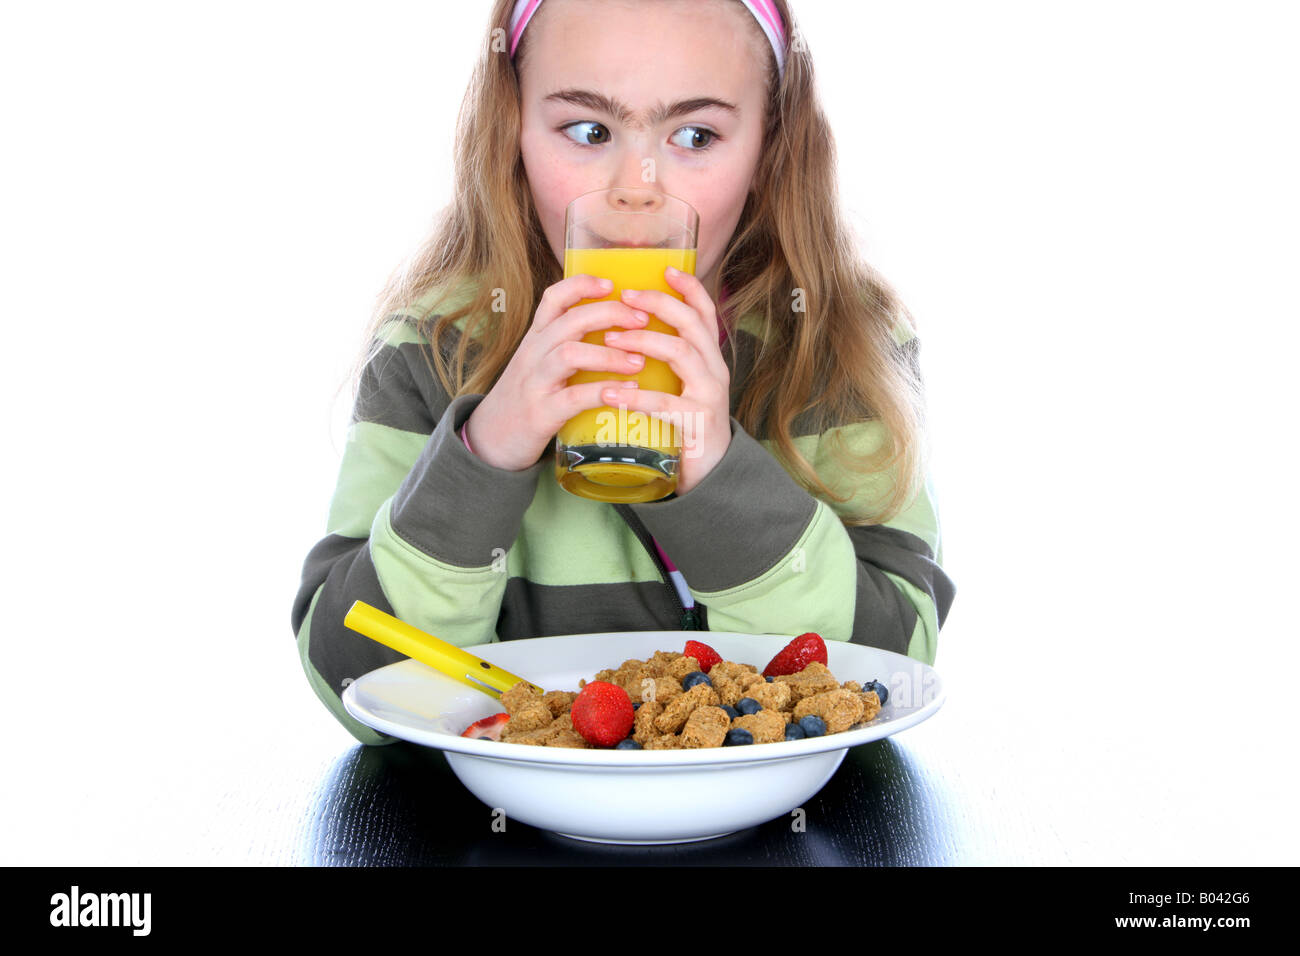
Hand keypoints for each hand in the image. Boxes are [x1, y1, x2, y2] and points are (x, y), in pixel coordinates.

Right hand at [465, 274, 652, 470]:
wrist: (491, 439)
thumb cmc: (526, 397)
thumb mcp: (539, 362)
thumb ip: (567, 343)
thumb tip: (616, 329)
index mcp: (536, 338)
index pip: (554, 297)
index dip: (582, 285)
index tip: (612, 284)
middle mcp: (533, 353)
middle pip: (570, 320)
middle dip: (610, 314)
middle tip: (642, 320)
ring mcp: (535, 382)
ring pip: (571, 354)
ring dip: (610, 354)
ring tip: (639, 361)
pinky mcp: (541, 413)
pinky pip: (574, 397)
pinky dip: (602, 391)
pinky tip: (628, 392)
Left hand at [601, 267, 731, 494]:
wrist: (708, 475)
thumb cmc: (685, 425)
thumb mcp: (681, 385)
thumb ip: (666, 360)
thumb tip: (630, 330)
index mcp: (710, 359)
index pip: (704, 312)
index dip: (688, 288)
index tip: (663, 269)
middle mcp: (715, 371)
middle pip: (691, 324)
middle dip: (658, 305)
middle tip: (624, 298)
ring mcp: (709, 396)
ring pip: (680, 353)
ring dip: (643, 342)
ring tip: (610, 340)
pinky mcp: (697, 423)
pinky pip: (665, 404)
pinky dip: (635, 396)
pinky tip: (610, 394)